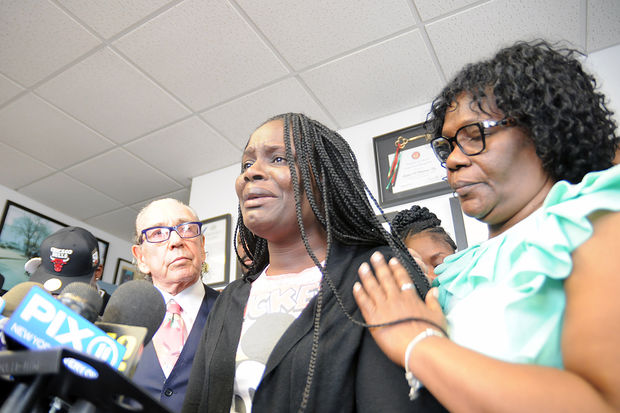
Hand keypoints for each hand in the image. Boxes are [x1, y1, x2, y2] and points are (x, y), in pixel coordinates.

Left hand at [353, 251, 446, 367]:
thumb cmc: (431, 334)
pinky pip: (364, 302)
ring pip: (373, 287)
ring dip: (367, 276)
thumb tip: (434, 290)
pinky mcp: (374, 318)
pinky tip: (355, 286)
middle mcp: (396, 299)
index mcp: (411, 298)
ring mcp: (384, 308)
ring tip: (363, 266)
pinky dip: (360, 293)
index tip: (392, 260)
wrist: (420, 347)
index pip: (402, 278)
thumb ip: (434, 301)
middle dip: (380, 266)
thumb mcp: (437, 315)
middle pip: (386, 278)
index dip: (397, 268)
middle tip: (375, 256)